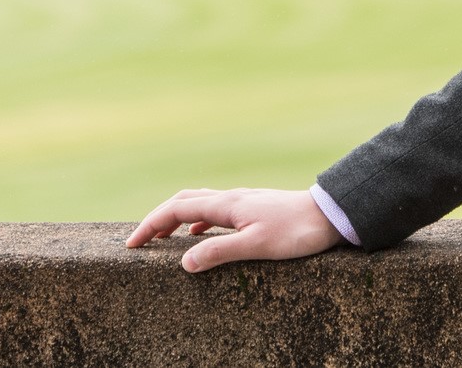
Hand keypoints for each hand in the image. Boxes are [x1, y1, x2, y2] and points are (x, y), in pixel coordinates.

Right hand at [125, 186, 344, 271]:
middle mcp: (230, 198)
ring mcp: (242, 201)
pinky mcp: (253, 208)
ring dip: (175, 217)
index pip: (176, 210)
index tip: (131, 244)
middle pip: (182, 201)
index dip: (150, 225)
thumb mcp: (256, 246)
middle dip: (157, 219)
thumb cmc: (296, 231)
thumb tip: (184, 262)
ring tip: (163, 238)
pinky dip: (197, 220)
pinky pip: (214, 210)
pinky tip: (200, 235)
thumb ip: (219, 252)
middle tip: (140, 240)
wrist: (330, 214)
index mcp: (226, 205)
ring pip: (198, 203)